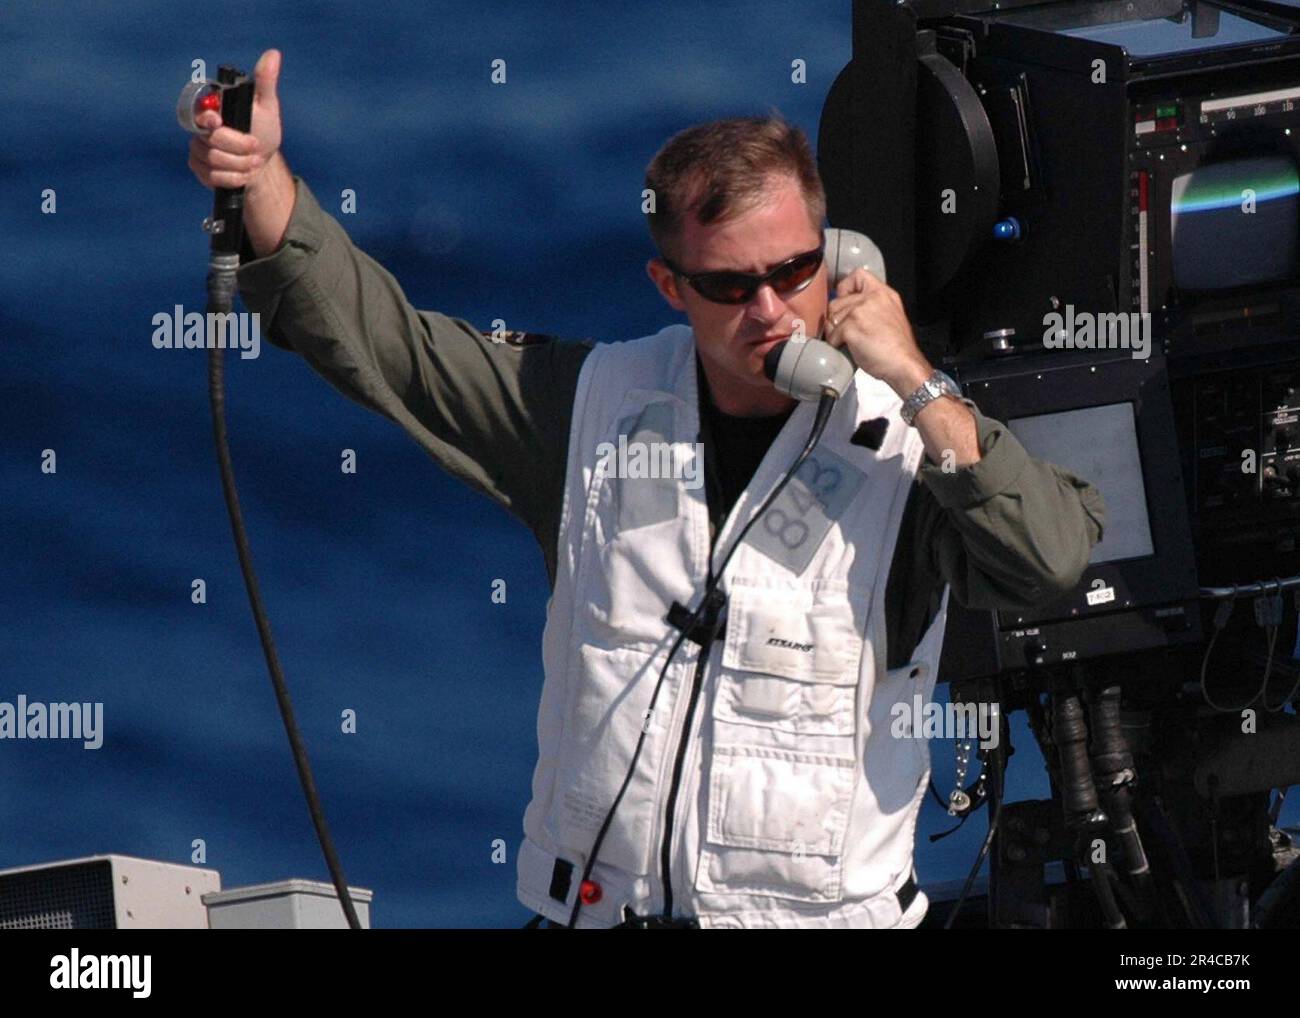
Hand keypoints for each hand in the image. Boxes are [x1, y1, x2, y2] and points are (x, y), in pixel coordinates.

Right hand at [187, 49, 283, 192]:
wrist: (262, 163)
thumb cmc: (262, 130)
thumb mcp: (267, 106)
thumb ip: (265, 81)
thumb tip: (273, 54)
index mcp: (213, 109)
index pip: (199, 112)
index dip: (206, 118)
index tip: (218, 121)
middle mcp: (201, 128)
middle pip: (211, 141)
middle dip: (239, 148)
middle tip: (256, 148)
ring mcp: (198, 149)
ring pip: (213, 161)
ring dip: (240, 165)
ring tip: (253, 162)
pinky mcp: (199, 168)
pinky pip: (212, 177)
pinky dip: (233, 178)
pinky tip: (244, 174)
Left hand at [824, 267, 931, 398]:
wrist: (904, 364)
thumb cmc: (898, 348)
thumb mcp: (890, 315)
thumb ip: (872, 306)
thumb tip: (848, 309)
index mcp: (884, 293)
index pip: (858, 274)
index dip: (846, 287)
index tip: (844, 298)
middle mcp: (872, 298)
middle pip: (837, 300)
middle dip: (837, 317)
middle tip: (846, 330)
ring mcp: (860, 311)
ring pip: (832, 317)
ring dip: (835, 331)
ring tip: (850, 341)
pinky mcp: (851, 326)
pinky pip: (832, 334)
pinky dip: (836, 344)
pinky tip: (848, 348)